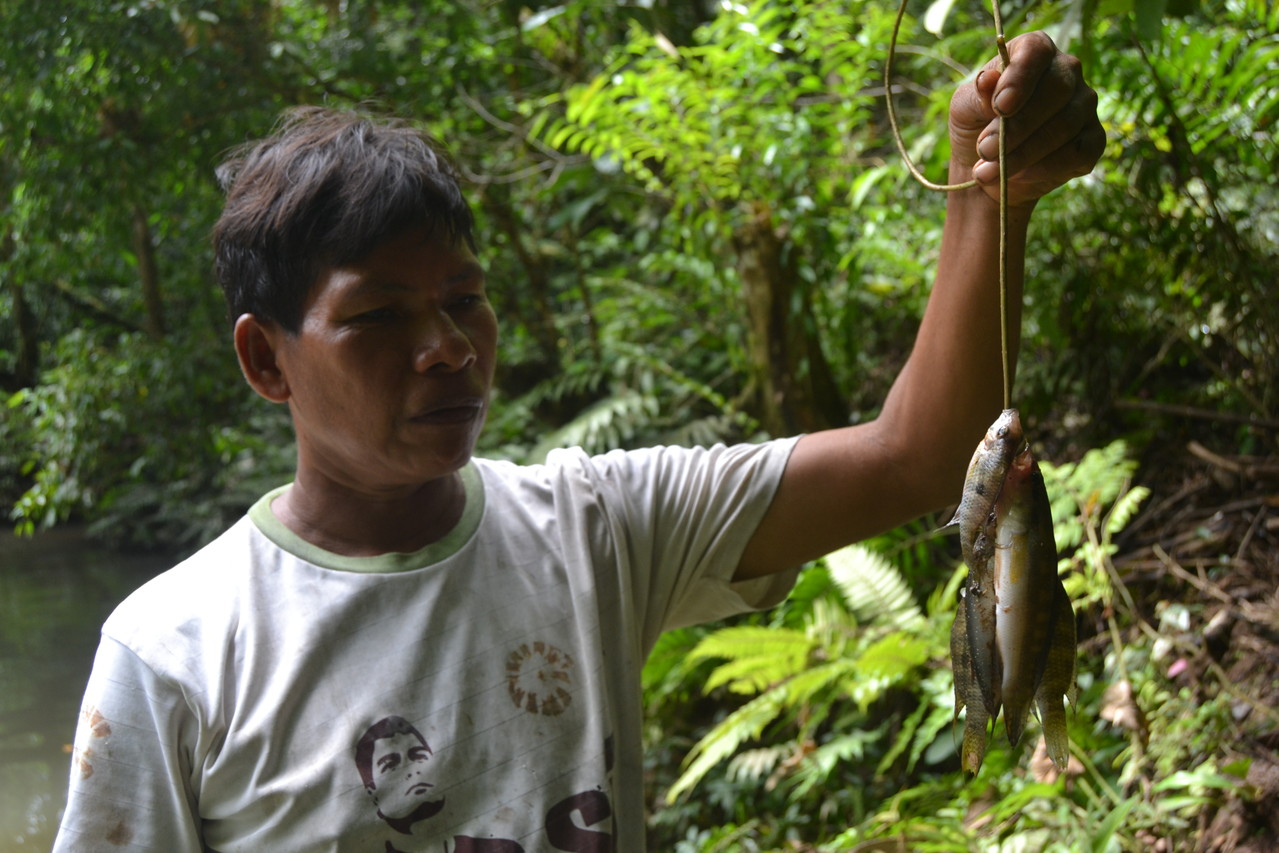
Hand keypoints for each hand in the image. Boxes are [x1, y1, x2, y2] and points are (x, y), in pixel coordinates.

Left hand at [949, 32, 1103, 209]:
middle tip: (985, 150)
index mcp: (1034, 52)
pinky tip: (1017, 177)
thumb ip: (976, 95)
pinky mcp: (1092, 141)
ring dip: (1024, 152)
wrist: (988, 168)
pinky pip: (1077, 153)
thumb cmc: (975, 127)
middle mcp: (1067, 72)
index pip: (1036, 51)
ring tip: (989, 171)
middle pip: (1057, 89)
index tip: (999, 107)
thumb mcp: (964, 109)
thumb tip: (987, 80)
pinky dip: (1044, 168)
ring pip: (1066, 125)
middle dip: (1018, 126)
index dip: (1020, 77)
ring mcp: (1084, 106)